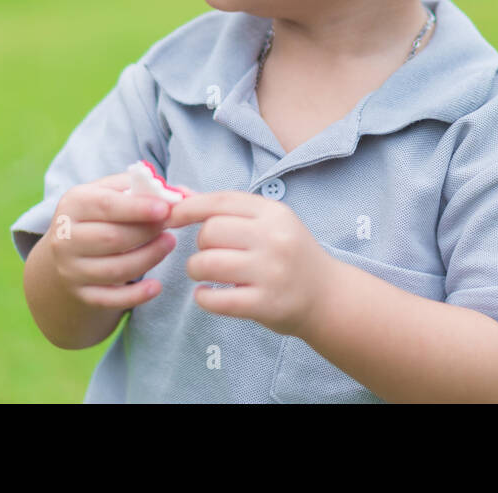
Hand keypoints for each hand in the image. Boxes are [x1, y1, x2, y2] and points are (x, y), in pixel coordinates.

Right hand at [48, 170, 193, 310]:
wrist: (69, 248)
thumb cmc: (100, 213)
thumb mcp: (111, 192)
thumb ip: (142, 187)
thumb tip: (181, 193)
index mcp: (73, 204)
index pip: (106, 205)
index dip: (138, 208)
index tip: (165, 209)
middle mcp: (65, 238)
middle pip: (112, 238)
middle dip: (148, 233)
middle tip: (171, 226)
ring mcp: (71, 269)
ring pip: (116, 269)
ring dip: (149, 257)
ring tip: (169, 243)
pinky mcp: (81, 293)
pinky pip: (112, 299)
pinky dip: (137, 295)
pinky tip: (157, 286)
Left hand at [165, 191, 335, 337]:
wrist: (328, 296)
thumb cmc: (291, 255)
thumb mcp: (270, 223)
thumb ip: (229, 209)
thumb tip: (179, 193)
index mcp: (274, 213)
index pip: (221, 200)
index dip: (189, 206)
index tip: (169, 216)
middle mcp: (274, 239)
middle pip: (210, 231)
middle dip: (200, 243)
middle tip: (210, 253)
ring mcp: (270, 272)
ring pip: (207, 263)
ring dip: (196, 270)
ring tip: (205, 275)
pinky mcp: (265, 304)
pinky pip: (216, 299)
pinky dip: (203, 297)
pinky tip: (208, 294)